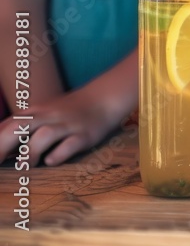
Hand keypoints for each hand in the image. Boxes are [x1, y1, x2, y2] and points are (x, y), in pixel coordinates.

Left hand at [0, 87, 125, 166]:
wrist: (103, 99)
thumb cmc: (68, 111)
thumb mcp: (42, 114)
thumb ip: (21, 128)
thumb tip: (3, 150)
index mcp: (34, 113)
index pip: (6, 126)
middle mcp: (47, 117)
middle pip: (18, 128)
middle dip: (2, 147)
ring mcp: (66, 125)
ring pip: (43, 136)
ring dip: (30, 152)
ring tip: (25, 166)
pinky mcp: (84, 134)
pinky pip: (70, 145)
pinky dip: (59, 155)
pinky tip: (51, 161)